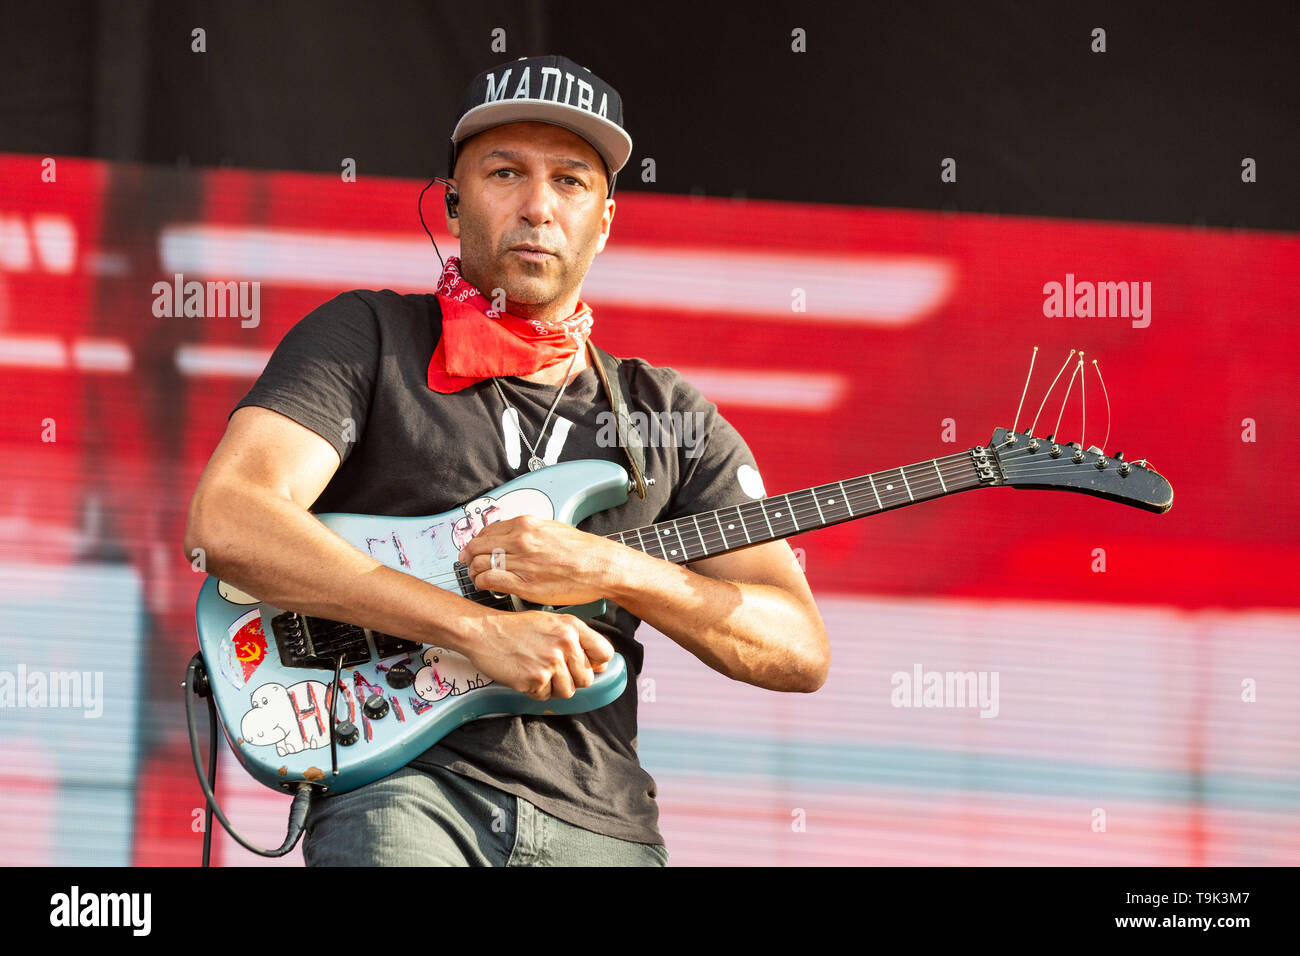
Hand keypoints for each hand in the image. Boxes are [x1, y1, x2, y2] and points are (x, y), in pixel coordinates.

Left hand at [456, 514, 623, 606]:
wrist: (600, 567)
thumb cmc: (582, 550)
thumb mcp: (552, 528)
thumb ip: (529, 531)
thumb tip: (512, 535)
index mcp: (526, 525)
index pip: (486, 531)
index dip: (476, 542)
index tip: (473, 549)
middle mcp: (520, 540)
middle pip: (478, 547)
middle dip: (469, 557)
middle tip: (468, 564)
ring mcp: (521, 562)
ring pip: (480, 564)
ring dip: (474, 572)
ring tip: (477, 578)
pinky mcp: (524, 584)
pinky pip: (490, 581)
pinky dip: (482, 583)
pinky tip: (485, 586)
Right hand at [464, 609, 614, 700]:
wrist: (484, 631)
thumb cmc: (517, 628)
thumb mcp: (552, 623)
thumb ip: (578, 641)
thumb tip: (601, 666)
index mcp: (572, 627)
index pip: (605, 653)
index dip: (597, 663)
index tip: (586, 665)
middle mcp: (565, 644)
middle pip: (586, 679)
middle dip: (571, 679)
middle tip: (551, 669)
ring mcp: (551, 663)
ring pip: (567, 691)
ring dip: (553, 687)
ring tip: (537, 670)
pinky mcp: (535, 679)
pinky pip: (545, 696)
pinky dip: (534, 691)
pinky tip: (524, 674)